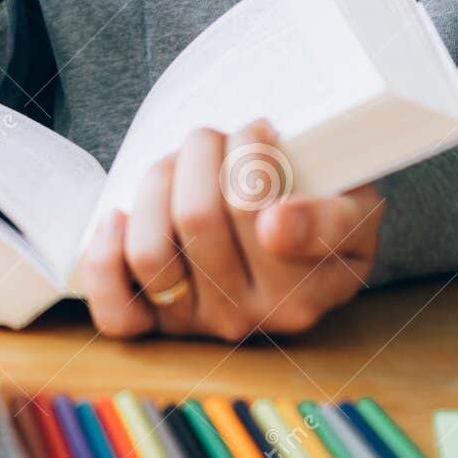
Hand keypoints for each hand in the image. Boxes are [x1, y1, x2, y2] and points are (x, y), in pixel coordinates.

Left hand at [74, 121, 383, 342]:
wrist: (280, 236)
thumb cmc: (313, 206)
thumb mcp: (352, 206)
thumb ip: (331, 219)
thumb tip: (276, 227)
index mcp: (311, 290)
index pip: (262, 217)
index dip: (251, 159)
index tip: (260, 132)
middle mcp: (253, 317)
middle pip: (198, 217)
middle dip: (202, 153)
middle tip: (218, 137)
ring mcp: (199, 323)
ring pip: (150, 251)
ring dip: (156, 186)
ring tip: (180, 164)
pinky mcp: (154, 324)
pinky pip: (116, 310)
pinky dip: (105, 258)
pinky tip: (119, 217)